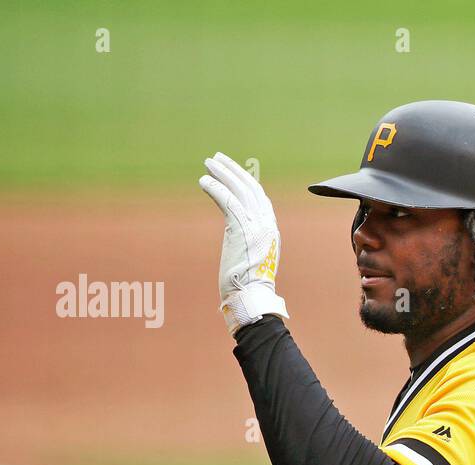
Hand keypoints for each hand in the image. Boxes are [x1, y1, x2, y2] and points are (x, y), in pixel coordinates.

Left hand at [198, 152, 288, 333]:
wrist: (251, 296)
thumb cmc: (248, 286)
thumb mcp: (252, 259)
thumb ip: (248, 244)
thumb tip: (239, 242)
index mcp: (271, 230)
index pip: (259, 197)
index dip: (245, 181)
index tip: (231, 172)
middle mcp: (266, 223)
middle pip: (250, 187)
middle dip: (233, 170)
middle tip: (217, 159)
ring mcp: (256, 224)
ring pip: (239, 189)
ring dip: (222, 173)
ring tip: (208, 164)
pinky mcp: (241, 227)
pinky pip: (227, 199)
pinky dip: (215, 188)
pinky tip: (203, 181)